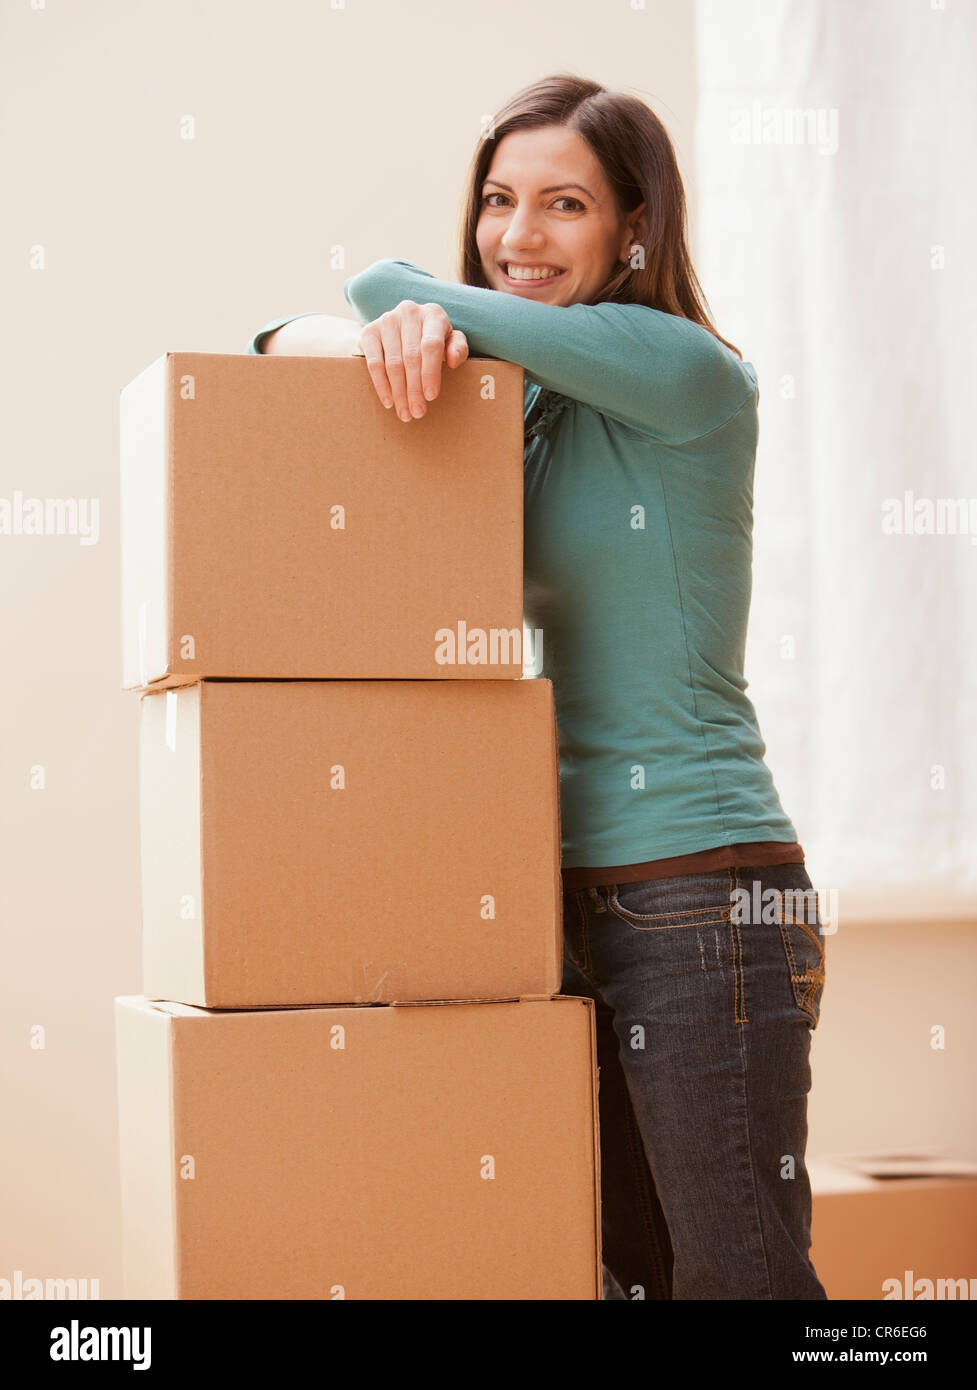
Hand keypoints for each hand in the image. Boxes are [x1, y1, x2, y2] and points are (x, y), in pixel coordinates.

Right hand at [355, 300, 468, 421]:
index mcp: (433, 314)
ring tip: (405, 413)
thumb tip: (454, 361)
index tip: (431, 397)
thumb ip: (458, 349)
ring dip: (399, 392)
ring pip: (393, 363)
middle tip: (417, 413)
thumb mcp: (450, 341)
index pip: (431, 345)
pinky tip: (388, 401)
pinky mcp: (369, 331)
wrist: (398, 329)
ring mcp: (387, 320)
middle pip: (411, 357)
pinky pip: (374, 363)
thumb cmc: (431, 339)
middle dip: (414, 389)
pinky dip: (381, 385)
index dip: (430, 372)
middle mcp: (409, 312)